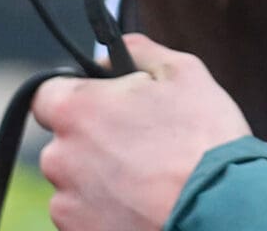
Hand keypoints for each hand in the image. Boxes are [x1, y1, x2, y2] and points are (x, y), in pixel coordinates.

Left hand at [33, 37, 250, 230]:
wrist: (221, 212)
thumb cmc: (202, 140)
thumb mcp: (181, 71)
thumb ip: (136, 51)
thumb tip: (109, 56)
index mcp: (77, 111)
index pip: (44, 94)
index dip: (73, 94)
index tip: (100, 101)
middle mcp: (60, 160)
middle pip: (64, 142)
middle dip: (93, 139)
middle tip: (139, 142)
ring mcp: (67, 208)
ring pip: (75, 184)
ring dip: (100, 179)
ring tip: (148, 180)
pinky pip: (86, 218)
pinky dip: (108, 213)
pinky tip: (144, 206)